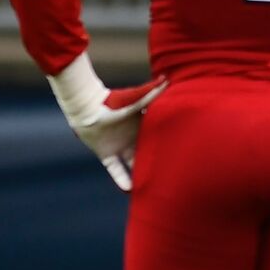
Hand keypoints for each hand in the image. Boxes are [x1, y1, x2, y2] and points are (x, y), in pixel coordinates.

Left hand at [46, 53, 164, 190]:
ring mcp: (121, 147)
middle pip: (149, 154)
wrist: (86, 107)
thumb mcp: (136, 99)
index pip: (159, 138)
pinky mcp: (107, 155)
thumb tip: (167, 79)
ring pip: (135, 166)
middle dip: (159, 164)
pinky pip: (116, 170)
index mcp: (144, 127)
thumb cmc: (112, 101)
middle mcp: (134, 139)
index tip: (183, 155)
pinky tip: (129, 190)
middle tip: (174, 176)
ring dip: (142, 176)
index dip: (169, 146)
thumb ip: (151, 93)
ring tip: (154, 189)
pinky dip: (121, 180)